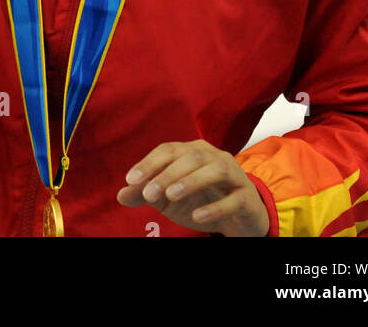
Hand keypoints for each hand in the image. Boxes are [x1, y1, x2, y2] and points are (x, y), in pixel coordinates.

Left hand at [117, 139, 269, 236]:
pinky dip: (215, 207)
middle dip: (167, 174)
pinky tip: (197, 217)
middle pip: (190, 157)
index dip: (149, 162)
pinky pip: (233, 199)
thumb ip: (147, 194)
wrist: (240, 217)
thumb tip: (120, 195)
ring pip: (214, 170)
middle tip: (149, 194)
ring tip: (170, 196)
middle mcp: (214, 156)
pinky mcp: (247, 196)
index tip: (131, 179)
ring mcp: (233, 174)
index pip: (169, 150)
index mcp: (193, 151)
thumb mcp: (170, 199)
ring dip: (191, 181)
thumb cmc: (201, 200)